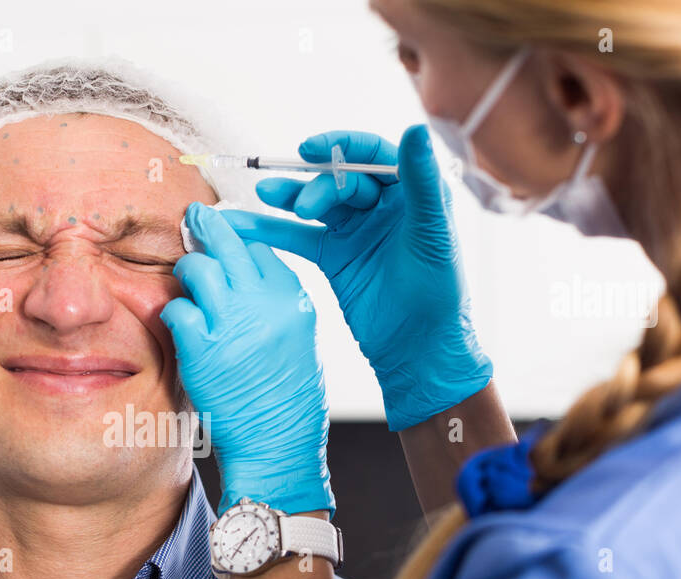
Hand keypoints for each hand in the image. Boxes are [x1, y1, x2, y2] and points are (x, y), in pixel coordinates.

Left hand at [159, 202, 333, 516]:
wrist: (278, 443)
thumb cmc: (289, 398)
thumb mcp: (298, 339)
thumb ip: (274, 304)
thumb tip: (245, 278)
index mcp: (293, 299)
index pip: (261, 250)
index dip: (241, 244)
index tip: (226, 241)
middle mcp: (265, 303)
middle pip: (230, 244)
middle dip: (208, 226)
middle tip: (193, 217)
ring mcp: (232, 323)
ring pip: (198, 269)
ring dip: (187, 272)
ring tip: (185, 281)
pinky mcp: (202, 347)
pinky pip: (177, 308)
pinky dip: (174, 312)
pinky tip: (179, 325)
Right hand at [222, 124, 492, 430]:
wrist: (417, 349)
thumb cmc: (438, 292)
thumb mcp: (432, 232)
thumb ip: (422, 181)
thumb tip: (417, 128)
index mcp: (411, 192)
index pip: (372, 154)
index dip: (341, 146)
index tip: (310, 149)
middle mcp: (382, 206)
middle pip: (339, 179)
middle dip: (315, 185)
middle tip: (303, 206)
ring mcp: (354, 231)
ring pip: (315, 203)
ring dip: (288, 197)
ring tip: (264, 194)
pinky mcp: (333, 257)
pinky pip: (298, 237)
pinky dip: (271, 230)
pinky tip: (242, 224)